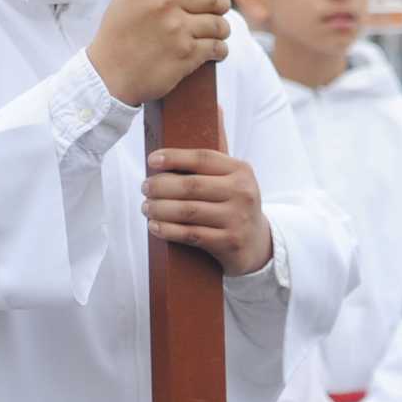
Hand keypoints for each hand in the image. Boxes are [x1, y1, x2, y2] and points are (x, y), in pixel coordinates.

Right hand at [88, 0, 232, 107]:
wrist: (107, 77)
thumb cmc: (115, 37)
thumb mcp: (122, 1)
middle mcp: (163, 4)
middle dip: (222, 2)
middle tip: (220, 7)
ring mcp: (177, 30)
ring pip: (220, 24)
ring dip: (222, 29)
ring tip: (216, 33)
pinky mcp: (186, 55)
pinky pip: (217, 47)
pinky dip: (220, 50)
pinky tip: (214, 51)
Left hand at [142, 147, 272, 275]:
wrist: (256, 244)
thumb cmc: (232, 206)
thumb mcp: (229, 182)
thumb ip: (204, 170)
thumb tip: (159, 163)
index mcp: (240, 171)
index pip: (202, 158)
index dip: (174, 157)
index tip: (151, 160)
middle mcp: (242, 193)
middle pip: (190, 185)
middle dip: (160, 186)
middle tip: (145, 188)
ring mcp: (237, 219)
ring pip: (187, 211)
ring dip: (159, 209)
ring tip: (146, 207)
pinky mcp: (229, 242)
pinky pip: (191, 234)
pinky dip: (168, 230)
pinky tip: (154, 226)